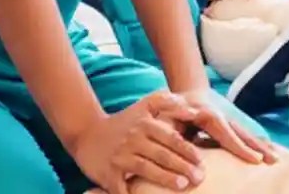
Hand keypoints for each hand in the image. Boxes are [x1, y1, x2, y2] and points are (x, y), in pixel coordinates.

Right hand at [68, 91, 206, 193]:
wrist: (87, 132)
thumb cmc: (125, 121)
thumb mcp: (145, 105)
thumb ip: (168, 102)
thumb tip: (193, 110)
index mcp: (145, 124)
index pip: (170, 137)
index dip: (187, 149)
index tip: (201, 160)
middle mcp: (133, 139)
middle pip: (161, 154)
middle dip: (182, 166)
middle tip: (199, 177)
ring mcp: (120, 157)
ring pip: (146, 169)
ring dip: (165, 178)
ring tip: (182, 185)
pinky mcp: (108, 173)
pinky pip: (122, 187)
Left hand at [173, 89, 279, 166]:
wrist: (188, 92)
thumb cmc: (174, 109)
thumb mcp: (168, 117)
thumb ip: (174, 131)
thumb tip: (182, 144)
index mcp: (208, 116)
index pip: (227, 135)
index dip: (241, 148)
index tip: (255, 160)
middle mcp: (223, 117)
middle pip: (244, 134)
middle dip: (259, 148)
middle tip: (273, 160)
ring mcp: (231, 119)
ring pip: (248, 134)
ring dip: (263, 146)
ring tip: (277, 158)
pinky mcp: (233, 124)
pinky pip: (248, 134)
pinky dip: (260, 142)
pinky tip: (271, 151)